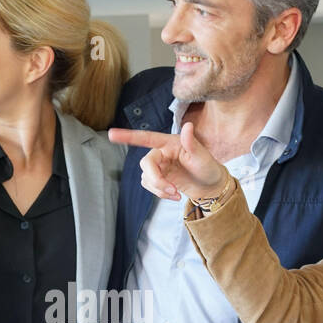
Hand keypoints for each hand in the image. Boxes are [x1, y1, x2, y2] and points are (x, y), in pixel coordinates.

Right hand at [108, 122, 226, 202]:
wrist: (210, 187)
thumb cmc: (208, 168)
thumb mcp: (203, 156)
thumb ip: (192, 143)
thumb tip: (188, 127)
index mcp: (170, 143)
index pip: (147, 138)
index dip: (128, 136)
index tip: (111, 134)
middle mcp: (161, 152)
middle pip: (146, 164)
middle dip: (156, 180)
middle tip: (172, 190)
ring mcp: (159, 166)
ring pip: (146, 178)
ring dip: (159, 189)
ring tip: (176, 193)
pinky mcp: (158, 178)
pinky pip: (149, 186)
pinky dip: (159, 193)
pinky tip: (173, 194)